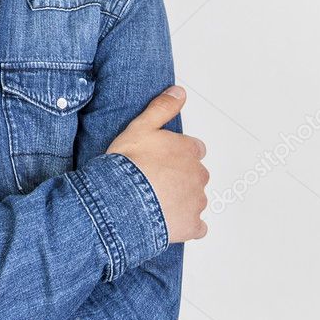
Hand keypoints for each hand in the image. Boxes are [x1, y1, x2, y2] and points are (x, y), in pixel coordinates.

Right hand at [107, 85, 208, 243]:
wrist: (121, 200)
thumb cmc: (128, 164)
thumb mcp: (141, 126)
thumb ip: (162, 108)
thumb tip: (179, 91)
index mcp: (189, 150)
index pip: (193, 149)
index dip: (175, 154)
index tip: (159, 159)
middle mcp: (198, 175)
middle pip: (195, 174)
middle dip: (179, 177)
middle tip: (152, 181)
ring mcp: (197, 202)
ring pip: (194, 199)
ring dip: (180, 200)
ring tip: (153, 202)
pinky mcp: (192, 226)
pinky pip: (196, 227)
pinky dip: (184, 225)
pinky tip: (166, 222)